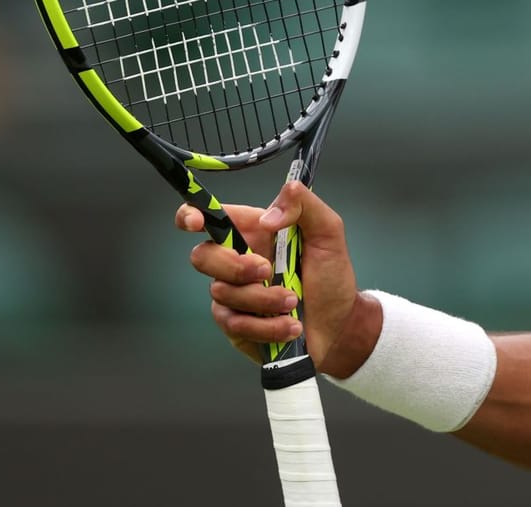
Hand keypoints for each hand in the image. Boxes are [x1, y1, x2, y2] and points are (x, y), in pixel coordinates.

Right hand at [176, 180, 374, 376]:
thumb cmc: (331, 276)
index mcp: (253, 231)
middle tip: (269, 271)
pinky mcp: (236, 323)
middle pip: (202, 256)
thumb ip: (304, 206)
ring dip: (263, 299)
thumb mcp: (328, 232)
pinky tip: (290, 325)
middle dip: (235, 266)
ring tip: (293, 302)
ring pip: (222, 292)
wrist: (339, 325)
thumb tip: (270, 213)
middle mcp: (236, 259)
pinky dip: (266, 325)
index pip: (209, 217)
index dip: (191, 215)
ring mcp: (233, 293)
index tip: (195, 222)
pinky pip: (234, 323)